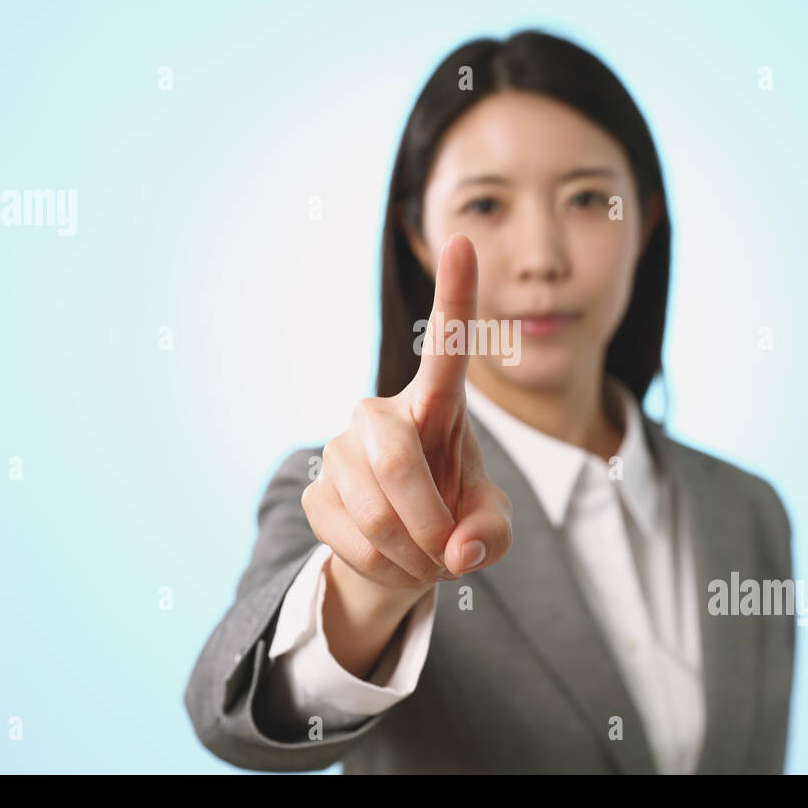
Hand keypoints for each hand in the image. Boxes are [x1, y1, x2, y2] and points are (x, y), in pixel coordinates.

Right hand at [301, 233, 513, 591]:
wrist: (402, 551)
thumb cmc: (455, 515)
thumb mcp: (491, 524)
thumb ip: (494, 532)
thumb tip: (459, 549)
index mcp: (436, 405)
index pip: (448, 345)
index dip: (455, 293)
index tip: (463, 238)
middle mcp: (381, 414)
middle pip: (396, 464)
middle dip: (429, 525)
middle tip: (448, 557)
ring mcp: (339, 449)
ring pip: (375, 512)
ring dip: (412, 555)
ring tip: (426, 560)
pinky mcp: (314, 490)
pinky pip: (351, 539)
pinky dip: (385, 569)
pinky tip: (393, 561)